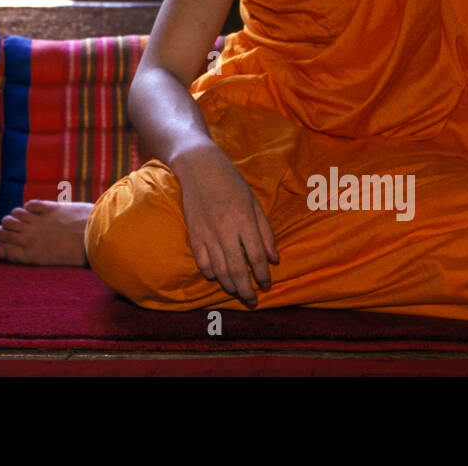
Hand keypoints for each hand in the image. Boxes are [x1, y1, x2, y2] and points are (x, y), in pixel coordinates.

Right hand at [173, 145, 278, 306]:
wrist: (198, 167)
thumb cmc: (231, 182)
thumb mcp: (254, 202)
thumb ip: (265, 231)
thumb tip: (274, 259)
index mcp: (243, 220)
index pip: (255, 256)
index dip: (262, 274)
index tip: (266, 284)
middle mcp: (225, 230)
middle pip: (236, 270)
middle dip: (246, 290)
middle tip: (252, 301)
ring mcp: (206, 233)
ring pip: (219, 270)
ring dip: (230, 286)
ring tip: (238, 292)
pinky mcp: (193, 234)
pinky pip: (202, 262)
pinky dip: (211, 274)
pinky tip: (218, 277)